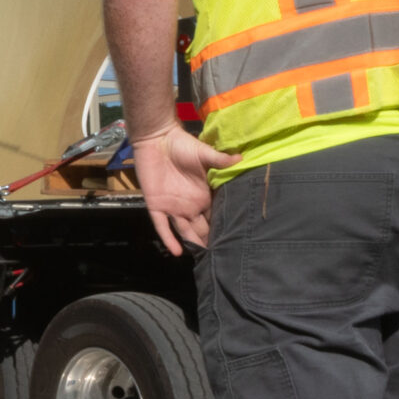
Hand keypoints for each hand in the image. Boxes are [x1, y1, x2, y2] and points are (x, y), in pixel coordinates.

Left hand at [134, 128, 241, 255]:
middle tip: (223, 257)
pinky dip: (169, 239)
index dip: (223, 228)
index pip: (215, 217)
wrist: (157, 139)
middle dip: (210, 242)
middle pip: (201, 230)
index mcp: (203, 196)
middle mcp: (190, 206)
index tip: (235, 241)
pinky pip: (162, 227)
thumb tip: (241, 158)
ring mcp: (173, 208)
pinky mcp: (156, 206)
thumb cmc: (181, 145)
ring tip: (204, 259)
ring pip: (184, 232)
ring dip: (193, 244)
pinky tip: (178, 252)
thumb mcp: (204, 154)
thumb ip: (220, 160)